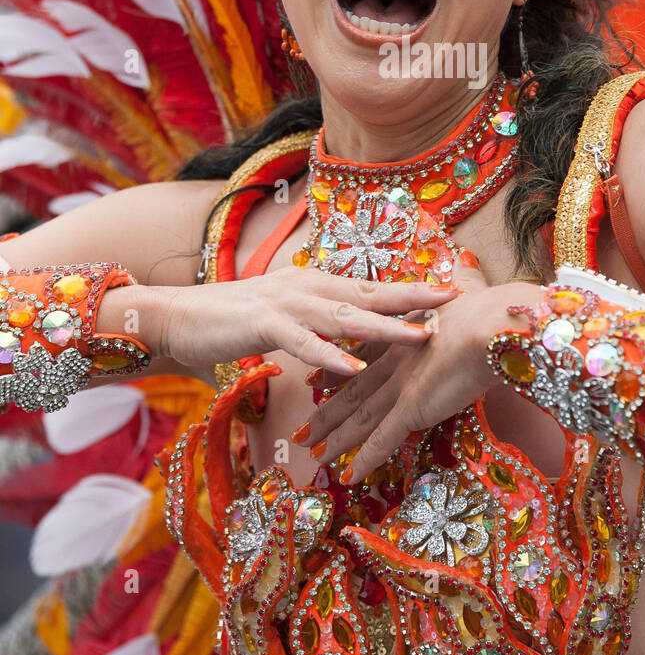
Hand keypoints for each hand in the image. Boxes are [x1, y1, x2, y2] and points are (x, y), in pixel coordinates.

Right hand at [97, 268, 457, 377]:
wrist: (178, 316)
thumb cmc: (234, 321)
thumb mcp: (287, 318)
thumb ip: (320, 326)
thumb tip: (353, 342)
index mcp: (317, 286)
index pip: (374, 287)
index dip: (413, 289)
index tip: (452, 289)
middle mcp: (309, 287)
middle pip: (371, 293)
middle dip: (415, 297)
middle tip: (456, 299)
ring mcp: (287, 304)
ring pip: (347, 316)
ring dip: (387, 327)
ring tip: (422, 336)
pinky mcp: (264, 325)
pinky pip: (304, 343)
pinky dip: (331, 356)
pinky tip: (355, 368)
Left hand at [291, 261, 542, 479]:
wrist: (492, 324)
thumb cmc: (488, 310)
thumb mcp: (468, 294)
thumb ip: (461, 290)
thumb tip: (466, 269)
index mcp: (404, 334)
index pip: (363, 356)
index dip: (338, 370)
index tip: (316, 380)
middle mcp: (395, 360)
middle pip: (352, 391)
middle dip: (326, 414)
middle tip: (301, 430)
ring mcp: (401, 385)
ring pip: (359, 418)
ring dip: (335, 440)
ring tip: (312, 455)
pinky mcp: (412, 408)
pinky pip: (382, 439)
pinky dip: (364, 459)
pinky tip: (348, 476)